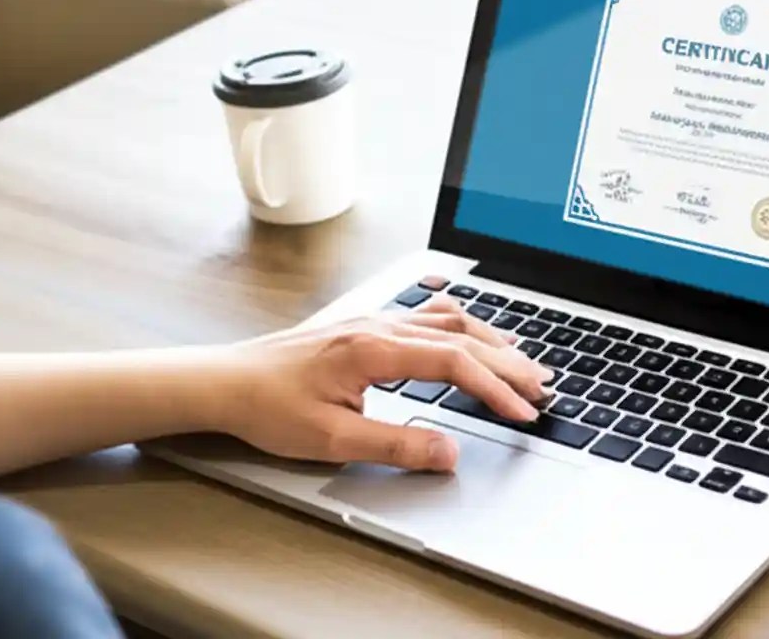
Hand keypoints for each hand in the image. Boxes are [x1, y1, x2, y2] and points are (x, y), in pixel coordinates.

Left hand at [211, 297, 551, 472]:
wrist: (225, 381)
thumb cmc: (268, 406)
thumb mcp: (332, 439)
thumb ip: (396, 445)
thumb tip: (448, 453)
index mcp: (375, 349)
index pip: (455, 364)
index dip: (495, 390)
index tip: (523, 413)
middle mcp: (380, 326)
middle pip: (463, 338)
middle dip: (509, 365)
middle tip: (544, 388)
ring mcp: (374, 321)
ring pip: (450, 321)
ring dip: (492, 342)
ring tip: (524, 363)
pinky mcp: (367, 325)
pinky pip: (429, 315)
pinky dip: (464, 326)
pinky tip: (474, 333)